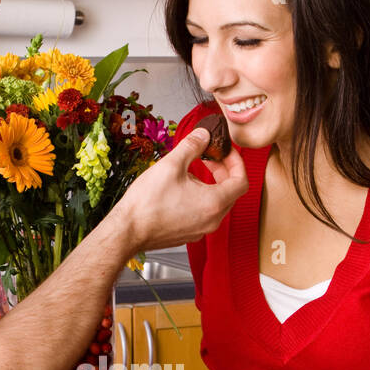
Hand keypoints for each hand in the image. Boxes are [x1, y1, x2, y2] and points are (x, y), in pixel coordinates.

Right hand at [117, 128, 247, 251]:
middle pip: (232, 193)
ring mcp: (201, 230)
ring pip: (218, 204)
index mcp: (214, 203)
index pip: (241, 181)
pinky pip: (204, 213)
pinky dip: (201, 198)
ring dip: (212, 184)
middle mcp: (212, 220)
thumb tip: (203, 135)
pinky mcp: (189, 234)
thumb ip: (192, 145)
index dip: (237, 162)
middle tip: (211, 157)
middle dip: (224, 171)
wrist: (128, 230)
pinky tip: (183, 189)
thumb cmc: (146, 204)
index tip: (226, 152)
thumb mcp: (171, 164)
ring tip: (192, 171)